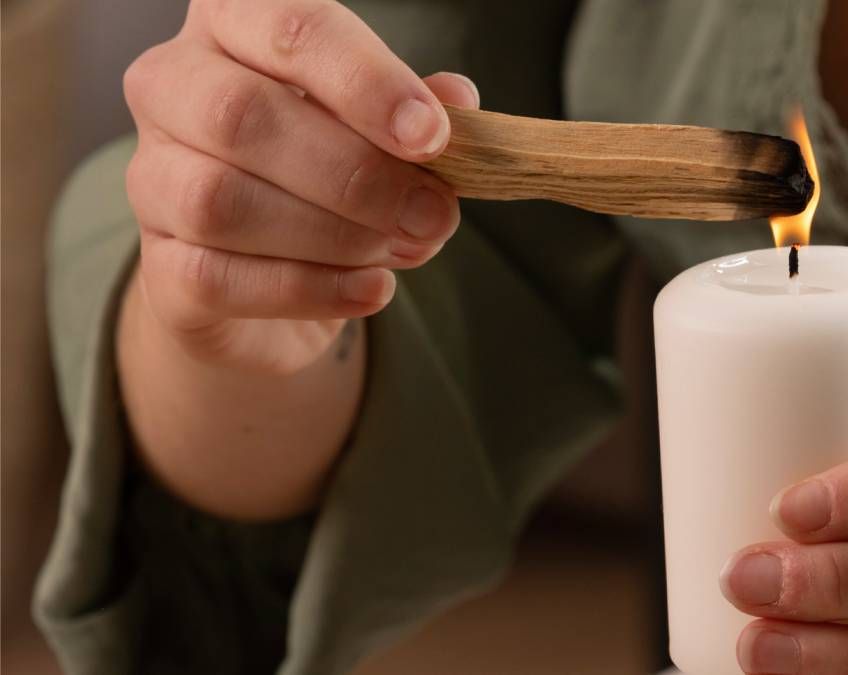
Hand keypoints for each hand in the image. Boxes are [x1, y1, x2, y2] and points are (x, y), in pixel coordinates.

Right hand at [122, 0, 477, 372]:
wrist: (273, 281)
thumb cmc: (328, 176)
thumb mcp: (382, 133)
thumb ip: (415, 116)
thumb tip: (457, 101)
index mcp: (233, 26)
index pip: (290, 28)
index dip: (367, 82)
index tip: (432, 135)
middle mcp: (171, 88)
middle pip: (242, 115)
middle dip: (356, 172)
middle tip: (430, 213)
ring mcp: (150, 180)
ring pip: (220, 201)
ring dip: (334, 234)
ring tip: (400, 248)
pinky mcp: (158, 268)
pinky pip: (218, 277)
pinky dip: (313, 288)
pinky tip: (373, 289)